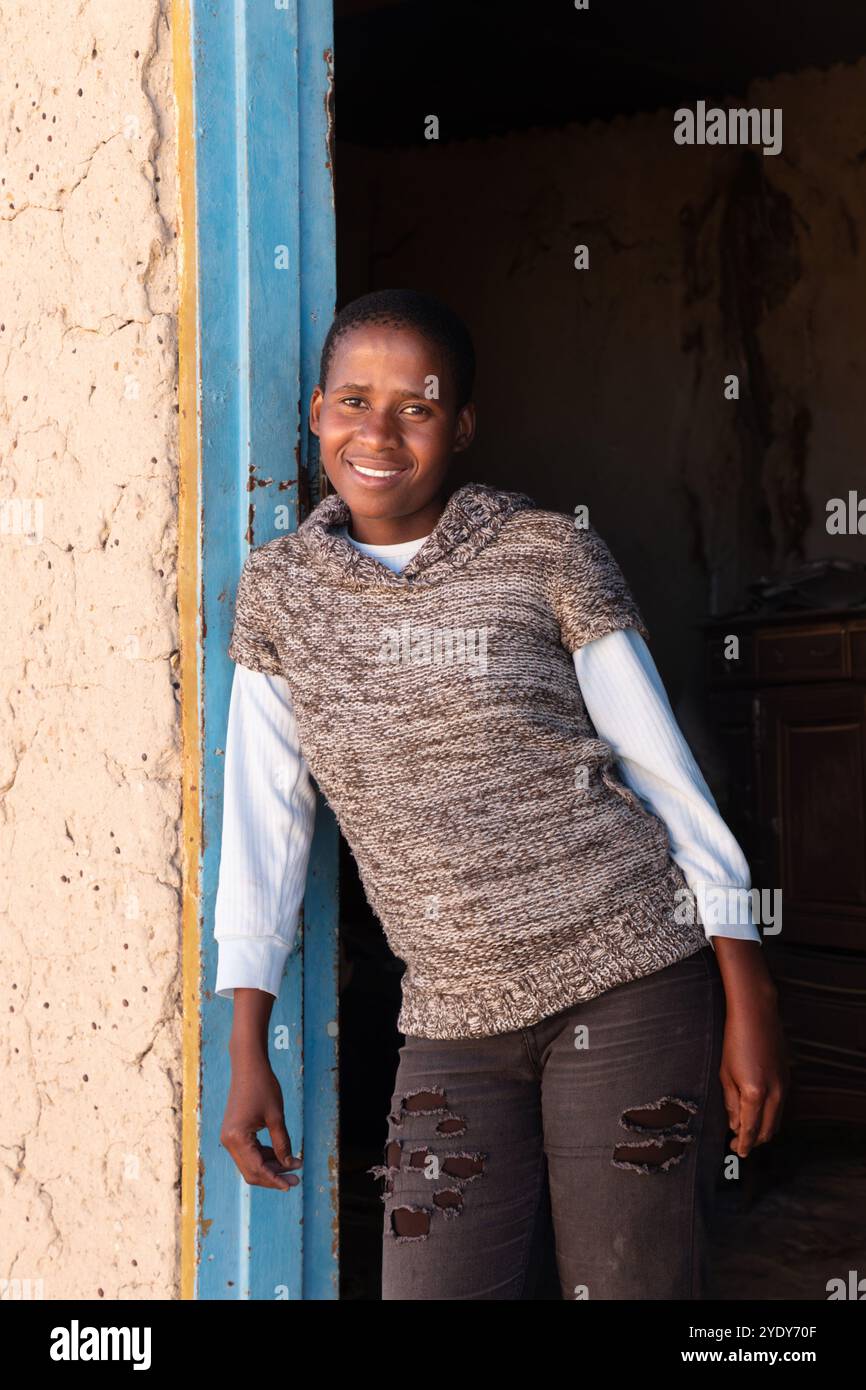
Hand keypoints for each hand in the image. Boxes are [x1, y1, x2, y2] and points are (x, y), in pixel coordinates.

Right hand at [220, 1054, 302, 1190]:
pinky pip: (249, 1152)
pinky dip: (265, 1156)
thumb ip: (282, 1143)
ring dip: (271, 1167)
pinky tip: (283, 1155)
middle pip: (251, 1171)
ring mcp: (229, 1137)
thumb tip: (289, 1165)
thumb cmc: (263, 1087)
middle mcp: (228, 1141)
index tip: (292, 1185)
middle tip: (296, 1179)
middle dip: (274, 1176)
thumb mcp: (276, 1117)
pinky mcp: (234, 1133)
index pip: (257, 1169)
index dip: (275, 1180)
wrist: (248, 1065)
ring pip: (250, 1163)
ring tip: (294, 1165)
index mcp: (237, 1138)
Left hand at [719, 986, 789, 1158]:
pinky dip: (770, 1116)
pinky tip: (758, 1113)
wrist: (757, 1016)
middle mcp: (774, 1094)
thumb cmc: (736, 1041)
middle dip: (753, 1141)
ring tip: (747, 1131)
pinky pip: (781, 1107)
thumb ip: (731, 1103)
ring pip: (776, 1121)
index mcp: (755, 1093)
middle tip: (739, 1143)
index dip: (743, 1144)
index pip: (750, 1129)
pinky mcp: (788, 1080)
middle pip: (767, 1130)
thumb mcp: (726, 1073)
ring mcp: (784, 1087)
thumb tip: (735, 1125)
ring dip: (763, 1130)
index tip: (737, 1151)